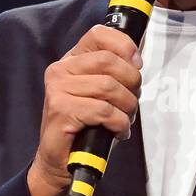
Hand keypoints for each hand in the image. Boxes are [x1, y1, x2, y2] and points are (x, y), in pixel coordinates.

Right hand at [28, 24, 141, 195]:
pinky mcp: (61, 111)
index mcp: (71, 61)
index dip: (124, 45)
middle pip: (109, 61)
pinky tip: (118, 131)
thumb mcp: (101, 94)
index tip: (136, 64)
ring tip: (125, 119)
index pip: (98, 34)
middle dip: (131, 82)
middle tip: (132, 102)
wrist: (59, 161)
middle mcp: (60, 70)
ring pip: (109, 87)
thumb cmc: (85, 127)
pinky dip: (119, 123)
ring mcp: (58, 90)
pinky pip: (103, 110)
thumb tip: (137, 60)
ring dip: (127, 106)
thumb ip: (115, 74)